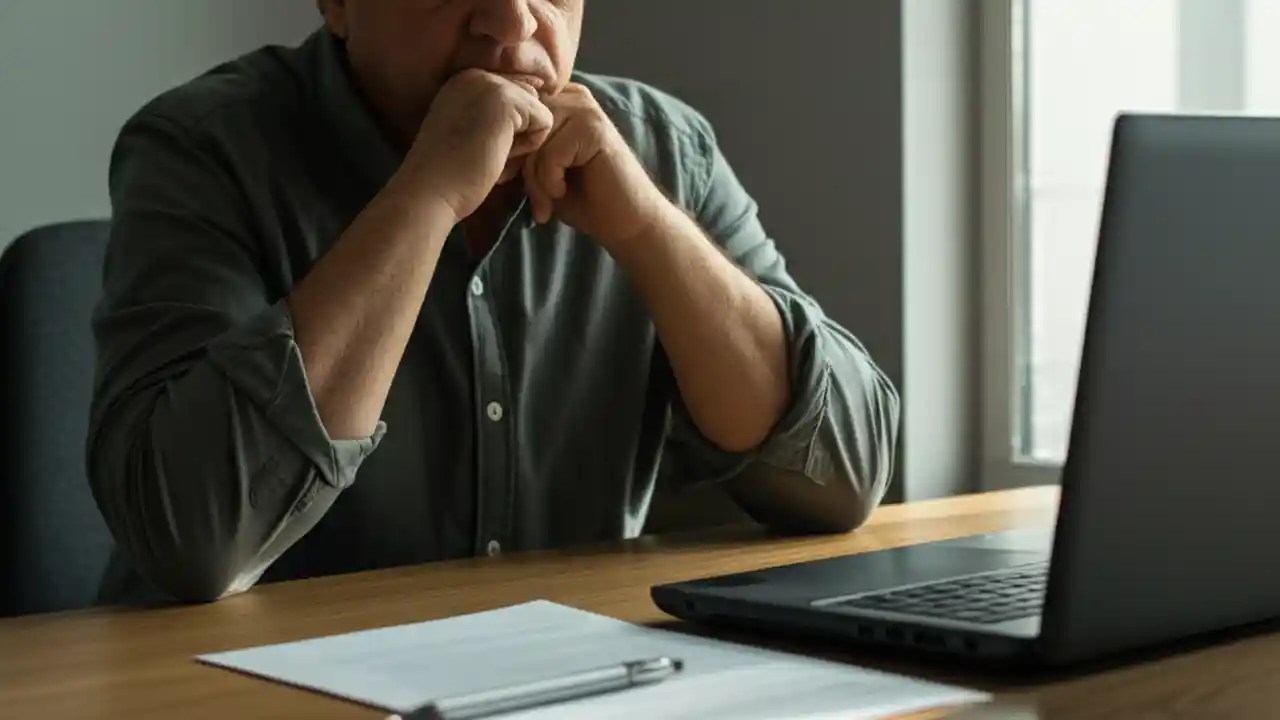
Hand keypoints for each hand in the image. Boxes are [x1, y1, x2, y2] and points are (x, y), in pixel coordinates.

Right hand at [395, 69, 553, 222]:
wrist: (430, 189)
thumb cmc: (450, 174)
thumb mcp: (470, 133)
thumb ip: (493, 116)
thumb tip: (531, 108)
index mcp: (464, 81)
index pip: (513, 100)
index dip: (505, 133)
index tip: (475, 149)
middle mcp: (477, 75)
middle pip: (528, 104)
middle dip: (515, 136)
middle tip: (482, 154)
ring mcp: (491, 83)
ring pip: (537, 113)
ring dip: (520, 143)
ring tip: (488, 155)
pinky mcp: (507, 100)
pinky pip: (545, 122)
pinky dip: (527, 148)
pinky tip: (498, 155)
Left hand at [522, 84, 669, 247]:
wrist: (624, 221)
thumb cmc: (581, 198)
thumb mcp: (540, 168)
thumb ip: (521, 147)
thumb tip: (483, 138)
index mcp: (558, 101)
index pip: (515, 115)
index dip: (509, 151)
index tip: (511, 182)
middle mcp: (572, 97)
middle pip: (523, 127)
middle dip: (522, 170)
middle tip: (535, 203)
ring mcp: (585, 109)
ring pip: (535, 141)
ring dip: (535, 181)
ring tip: (546, 204)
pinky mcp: (594, 128)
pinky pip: (550, 153)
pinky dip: (550, 181)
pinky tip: (563, 193)